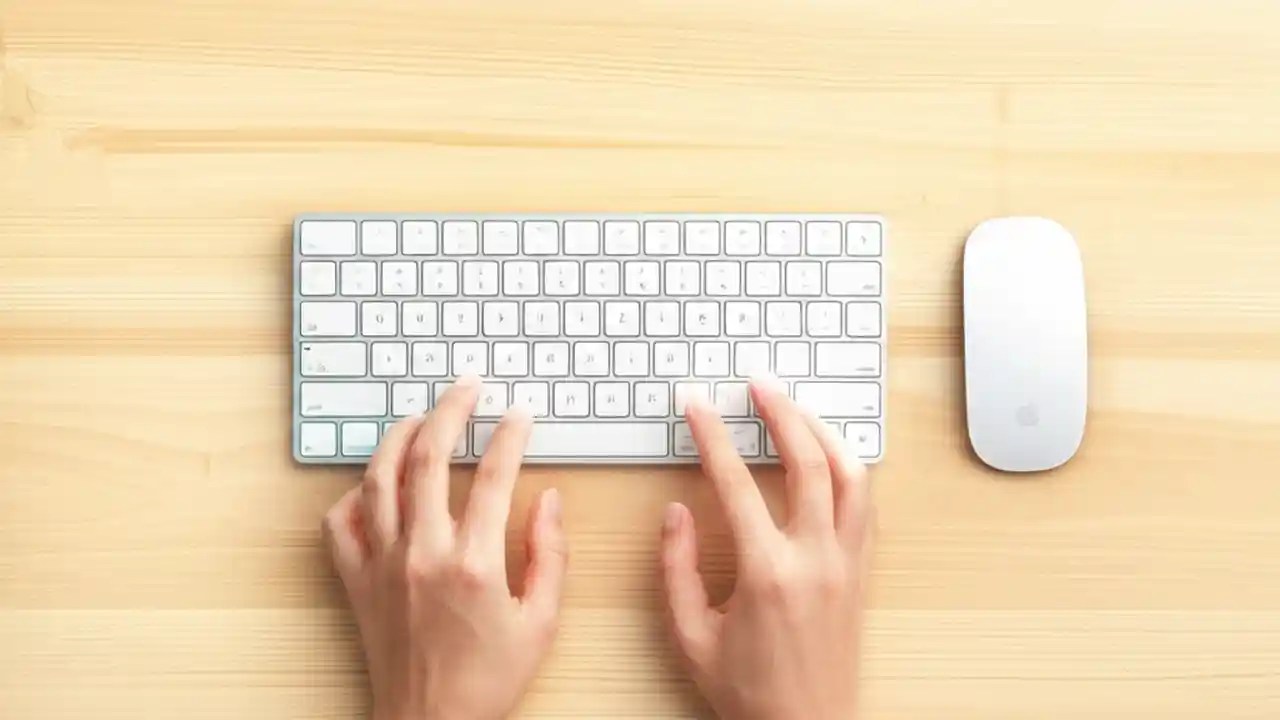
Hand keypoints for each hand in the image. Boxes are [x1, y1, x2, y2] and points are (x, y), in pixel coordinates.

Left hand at [322, 376, 567, 719]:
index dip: (511, 436)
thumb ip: (550, 555)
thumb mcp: (542, 622)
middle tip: (466, 387)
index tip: (519, 415)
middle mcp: (422, 553)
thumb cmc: (488, 680)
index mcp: (474, 563)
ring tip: (419, 416)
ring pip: (379, 478)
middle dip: (450, 411)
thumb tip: (551, 500)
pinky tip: (374, 484)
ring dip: (399, 437)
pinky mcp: (356, 581)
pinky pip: (339, 523)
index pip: (495, 476)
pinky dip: (352, 495)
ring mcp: (382, 564)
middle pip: (430, 459)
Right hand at [662, 378, 873, 719]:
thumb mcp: (691, 637)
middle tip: (758, 383)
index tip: (697, 405)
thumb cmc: (749, 693)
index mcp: (768, 572)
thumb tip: (676, 514)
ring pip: (851, 475)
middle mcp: (817, 558)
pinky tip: (829, 454)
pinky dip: (848, 468)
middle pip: (807, 461)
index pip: (736, 483)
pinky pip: (865, 504)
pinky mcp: (862, 573)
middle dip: (781, 411)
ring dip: (823, 432)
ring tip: (796, 407)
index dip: (712, 436)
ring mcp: (848, 563)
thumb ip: (676, 570)